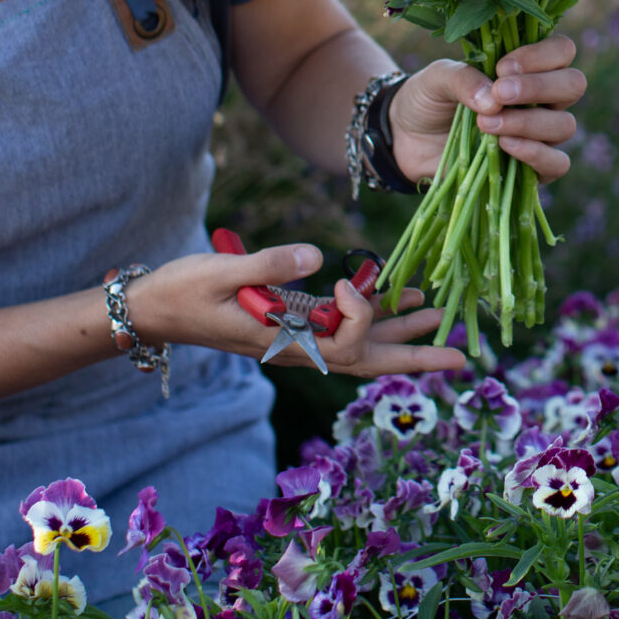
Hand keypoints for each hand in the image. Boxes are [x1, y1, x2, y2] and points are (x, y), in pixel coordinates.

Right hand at [125, 245, 466, 375]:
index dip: (362, 313)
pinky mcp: (293, 322)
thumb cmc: (183, 291)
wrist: (153, 308)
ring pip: (361, 344)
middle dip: (416, 356)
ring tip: (441, 317)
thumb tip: (315, 257)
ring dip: (402, 332)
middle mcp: (299, 348)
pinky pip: (343, 326)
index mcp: (285, 343)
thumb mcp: (221, 272)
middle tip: (465, 355)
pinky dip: (374, 312)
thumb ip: (267, 266)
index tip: (351, 279)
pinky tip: (399, 294)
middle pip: (369, 361)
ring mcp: (297, 338)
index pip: (345, 344)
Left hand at [390, 35, 585, 182]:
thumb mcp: (437, 78)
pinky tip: (505, 146)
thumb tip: (493, 100)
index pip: (562, 51)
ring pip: (565, 125)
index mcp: (527, 66)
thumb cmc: (427, 98)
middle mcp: (542, 98)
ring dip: (529, 122)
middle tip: (500, 92)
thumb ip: (463, 78)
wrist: (406, 139)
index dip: (541, 56)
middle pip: (573, 85)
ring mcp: (540, 134)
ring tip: (487, 123)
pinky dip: (536, 154)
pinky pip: (557, 164)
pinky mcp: (531, 169)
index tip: (502, 67)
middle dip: (539, 87)